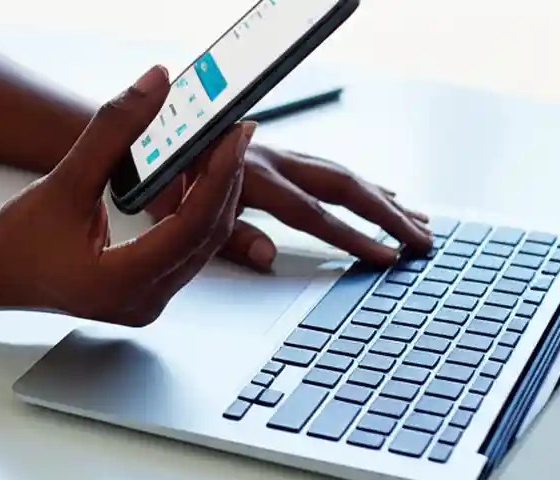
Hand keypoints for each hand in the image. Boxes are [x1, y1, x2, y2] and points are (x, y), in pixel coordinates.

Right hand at [0, 66, 253, 326]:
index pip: (190, 227)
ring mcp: (148, 301)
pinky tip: (194, 178)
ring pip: (202, 244)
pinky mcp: (148, 293)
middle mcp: (142, 301)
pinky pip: (187, 250)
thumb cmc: (20, 241)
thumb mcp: (65, 179)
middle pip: (206, 236)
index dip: (219, 178)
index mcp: (120, 283)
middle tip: (232, 133)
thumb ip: (113, 131)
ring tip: (215, 149)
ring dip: (213, 195)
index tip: (234, 137)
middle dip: (224, 180)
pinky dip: (196, 211)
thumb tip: (155, 86)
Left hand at [147, 141, 433, 270]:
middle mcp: (269, 159)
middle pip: (343, 186)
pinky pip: (328, 170)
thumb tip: (269, 257)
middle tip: (424, 241)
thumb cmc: (150, 180)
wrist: (135, 140)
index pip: (311, 213)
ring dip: (382, 199)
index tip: (386, 258)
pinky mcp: (275, 157)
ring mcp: (275, 155)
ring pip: (341, 175)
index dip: (351, 238)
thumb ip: (226, 235)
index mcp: (248, 176)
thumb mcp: (178, 215)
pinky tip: (383, 196)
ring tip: (418, 221)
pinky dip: (361, 186)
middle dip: (387, 215)